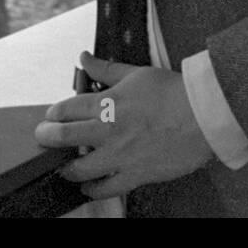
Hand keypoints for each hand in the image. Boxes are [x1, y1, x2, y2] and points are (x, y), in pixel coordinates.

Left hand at [33, 51, 214, 198]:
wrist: (204, 116)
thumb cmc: (173, 92)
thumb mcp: (135, 73)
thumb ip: (105, 69)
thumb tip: (84, 57)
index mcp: (107, 103)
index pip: (65, 109)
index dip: (53, 113)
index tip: (52, 116)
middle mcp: (108, 130)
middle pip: (63, 137)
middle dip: (47, 137)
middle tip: (44, 138)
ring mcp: (120, 155)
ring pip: (79, 169)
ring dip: (65, 168)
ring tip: (63, 166)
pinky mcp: (135, 175)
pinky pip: (106, 189)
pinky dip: (92, 190)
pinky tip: (87, 187)